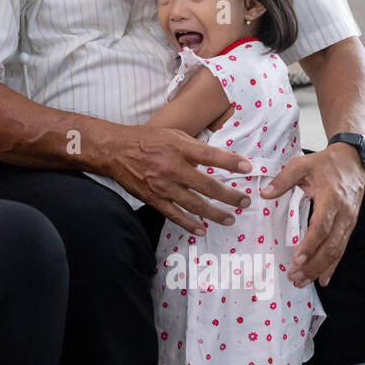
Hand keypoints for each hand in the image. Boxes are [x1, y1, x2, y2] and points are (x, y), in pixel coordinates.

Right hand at [105, 125, 253, 236]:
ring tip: (230, 218)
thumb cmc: (146, 140)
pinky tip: (202, 230)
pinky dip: (189, 224)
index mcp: (179, 148)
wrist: (115, 151)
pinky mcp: (154, 199)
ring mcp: (163, 186)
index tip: (248, 169)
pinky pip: (175, 215)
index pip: (211, 155)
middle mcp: (173, 167)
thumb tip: (219, 158)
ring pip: (195, 204)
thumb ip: (194, 146)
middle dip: (230, 195)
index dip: (231, 163)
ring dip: (215, 213)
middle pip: (208, 185)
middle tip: (244, 201)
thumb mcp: (173, 134)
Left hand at [261, 143, 364, 287]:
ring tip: (302, 281)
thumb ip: (283, 179)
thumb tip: (264, 194)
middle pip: (330, 245)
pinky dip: (332, 266)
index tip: (296, 259)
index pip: (321, 227)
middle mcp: (343, 214)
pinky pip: (341, 249)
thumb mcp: (302, 165)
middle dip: (312, 265)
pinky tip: (322, 280)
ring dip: (319, 269)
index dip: (310, 244)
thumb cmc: (325, 164)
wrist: (353, 161)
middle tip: (294, 277)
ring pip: (336, 251)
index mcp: (331, 199)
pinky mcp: (349, 226)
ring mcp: (348, 222)